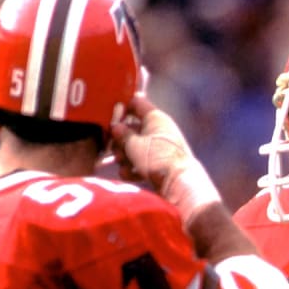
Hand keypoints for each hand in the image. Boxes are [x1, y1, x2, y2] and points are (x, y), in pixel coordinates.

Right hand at [112, 94, 220, 219]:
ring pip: (134, 147)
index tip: (108, 116)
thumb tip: (115, 127)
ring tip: (124, 164)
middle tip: (113, 149)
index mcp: (156, 118)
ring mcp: (159, 148)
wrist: (179, 184)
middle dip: (120, 140)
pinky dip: (133, 168)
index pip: (137, 104)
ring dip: (125, 157)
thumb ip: (122, 134)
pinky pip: (140, 162)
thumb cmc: (157, 159)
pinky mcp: (159, 165)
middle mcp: (159, 131)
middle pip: (132, 129)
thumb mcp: (134, 144)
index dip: (122, 107)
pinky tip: (130, 175)